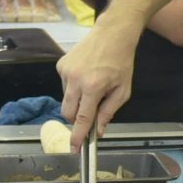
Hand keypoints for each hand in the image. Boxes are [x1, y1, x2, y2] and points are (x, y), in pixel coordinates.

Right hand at [57, 20, 138, 141]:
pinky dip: (74, 88)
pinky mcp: (60, 65)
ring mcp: (65, 71)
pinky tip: (85, 76)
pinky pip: (64, 86)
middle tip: (89, 115)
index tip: (73, 148)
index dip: (77, 135)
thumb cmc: (121, 62)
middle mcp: (75, 79)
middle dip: (76, 119)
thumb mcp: (122, 90)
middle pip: (68, 112)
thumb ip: (108, 112)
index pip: (82, 117)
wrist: (111, 33)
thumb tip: (98, 131)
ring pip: (66, 99)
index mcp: (93, 87)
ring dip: (77, 101)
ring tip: (92, 86)